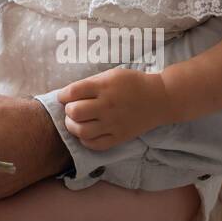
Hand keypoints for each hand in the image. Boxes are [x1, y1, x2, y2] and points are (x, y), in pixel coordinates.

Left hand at [56, 68, 174, 149]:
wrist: (159, 99)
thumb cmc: (132, 84)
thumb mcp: (110, 75)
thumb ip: (89, 84)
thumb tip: (67, 95)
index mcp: (104, 87)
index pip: (72, 92)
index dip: (63, 95)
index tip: (64, 97)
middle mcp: (107, 106)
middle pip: (75, 112)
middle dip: (68, 111)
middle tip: (72, 109)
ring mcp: (113, 123)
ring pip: (82, 131)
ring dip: (73, 127)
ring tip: (76, 122)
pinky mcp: (119, 137)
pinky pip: (95, 145)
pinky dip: (85, 140)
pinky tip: (87, 133)